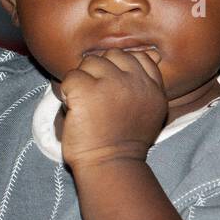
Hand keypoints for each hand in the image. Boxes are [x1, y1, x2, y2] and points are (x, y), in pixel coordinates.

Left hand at [58, 48, 166, 169]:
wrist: (110, 166)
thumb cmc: (124, 143)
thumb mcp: (151, 111)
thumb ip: (149, 84)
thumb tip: (148, 53)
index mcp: (152, 88)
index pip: (138, 56)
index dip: (120, 67)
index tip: (112, 87)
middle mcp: (135, 82)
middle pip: (111, 56)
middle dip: (99, 71)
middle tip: (95, 98)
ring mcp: (111, 84)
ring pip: (89, 63)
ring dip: (82, 80)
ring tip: (85, 104)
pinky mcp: (86, 90)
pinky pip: (70, 77)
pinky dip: (67, 92)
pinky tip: (74, 109)